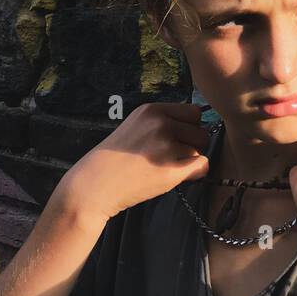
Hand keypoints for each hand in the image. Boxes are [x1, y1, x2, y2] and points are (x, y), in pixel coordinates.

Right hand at [56, 102, 209, 228]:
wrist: (94, 184)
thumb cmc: (114, 158)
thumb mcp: (135, 126)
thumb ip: (162, 122)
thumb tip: (198, 127)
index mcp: (152, 110)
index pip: (193, 112)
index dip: (189, 127)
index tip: (178, 138)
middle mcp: (160, 124)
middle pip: (200, 130)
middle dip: (192, 143)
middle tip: (172, 155)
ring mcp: (165, 147)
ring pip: (199, 150)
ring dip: (189, 160)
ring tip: (165, 166)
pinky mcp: (170, 170)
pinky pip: (201, 166)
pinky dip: (196, 172)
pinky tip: (179, 176)